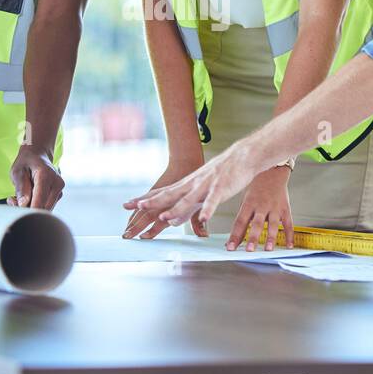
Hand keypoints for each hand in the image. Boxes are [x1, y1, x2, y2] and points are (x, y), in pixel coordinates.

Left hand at [7, 145, 63, 209]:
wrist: (38, 155)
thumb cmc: (26, 162)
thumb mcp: (17, 171)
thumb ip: (21, 188)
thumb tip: (23, 204)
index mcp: (46, 175)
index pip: (39, 202)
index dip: (27, 210)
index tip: (15, 206)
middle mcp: (57, 183)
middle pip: (42, 208)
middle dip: (26, 209)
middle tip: (12, 200)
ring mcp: (59, 190)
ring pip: (44, 209)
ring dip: (30, 208)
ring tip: (18, 198)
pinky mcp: (58, 195)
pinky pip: (46, 207)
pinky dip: (35, 206)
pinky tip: (27, 198)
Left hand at [123, 137, 263, 231]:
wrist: (244, 155)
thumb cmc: (223, 172)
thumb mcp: (202, 186)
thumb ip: (190, 201)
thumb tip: (175, 217)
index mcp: (188, 183)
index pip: (162, 192)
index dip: (146, 198)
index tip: (129, 204)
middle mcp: (193, 184)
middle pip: (170, 194)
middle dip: (153, 202)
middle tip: (137, 207)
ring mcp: (206, 185)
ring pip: (189, 199)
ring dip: (176, 209)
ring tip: (164, 218)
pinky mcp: (221, 187)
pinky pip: (213, 201)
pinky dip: (208, 209)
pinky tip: (203, 219)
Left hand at [227, 166, 293, 251]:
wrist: (273, 172)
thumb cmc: (256, 187)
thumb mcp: (245, 200)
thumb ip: (241, 219)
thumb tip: (233, 239)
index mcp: (249, 203)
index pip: (240, 222)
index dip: (234, 235)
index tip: (230, 247)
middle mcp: (262, 206)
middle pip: (256, 223)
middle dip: (253, 237)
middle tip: (249, 250)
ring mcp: (275, 207)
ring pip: (273, 224)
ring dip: (271, 237)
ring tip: (268, 249)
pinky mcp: (285, 208)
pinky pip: (288, 223)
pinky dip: (289, 235)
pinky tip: (288, 245)